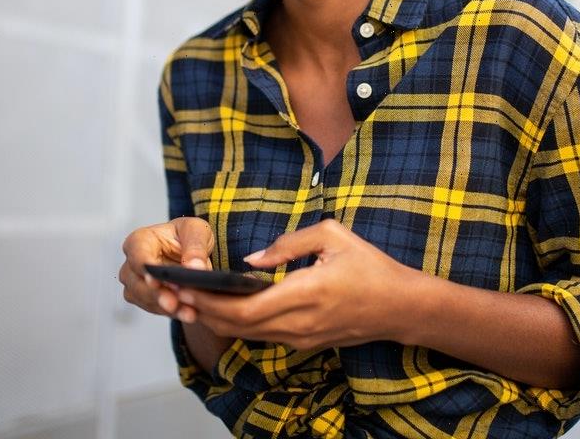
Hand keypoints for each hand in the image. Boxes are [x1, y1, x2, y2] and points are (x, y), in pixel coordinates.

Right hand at [119, 216, 213, 322]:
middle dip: (157, 294)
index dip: (146, 270)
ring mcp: (135, 282)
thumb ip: (196, 247)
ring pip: (145, 299)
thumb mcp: (197, 230)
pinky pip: (154, 308)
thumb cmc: (188, 235)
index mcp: (140, 240)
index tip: (157, 281)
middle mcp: (132, 263)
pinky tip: (188, 313)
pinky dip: (172, 312)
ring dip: (166, 308)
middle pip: (137, 283)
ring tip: (189, 312)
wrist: (190, 251)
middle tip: (174, 303)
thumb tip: (194, 267)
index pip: (137, 256)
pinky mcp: (144, 299)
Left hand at [175, 219, 414, 350]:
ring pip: (247, 335)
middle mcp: (299, 323)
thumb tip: (250, 261)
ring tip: (192, 299)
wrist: (400, 307)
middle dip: (204, 311)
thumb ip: (287, 244)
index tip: (187, 286)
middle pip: (238, 326)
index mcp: (305, 293)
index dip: (211, 300)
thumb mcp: (333, 236)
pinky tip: (224, 308)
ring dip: (218, 320)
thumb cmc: (370, 267)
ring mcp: (302, 338)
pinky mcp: (305, 343)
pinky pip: (262, 336)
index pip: (244, 307)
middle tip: (178, 292)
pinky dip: (238, 324)